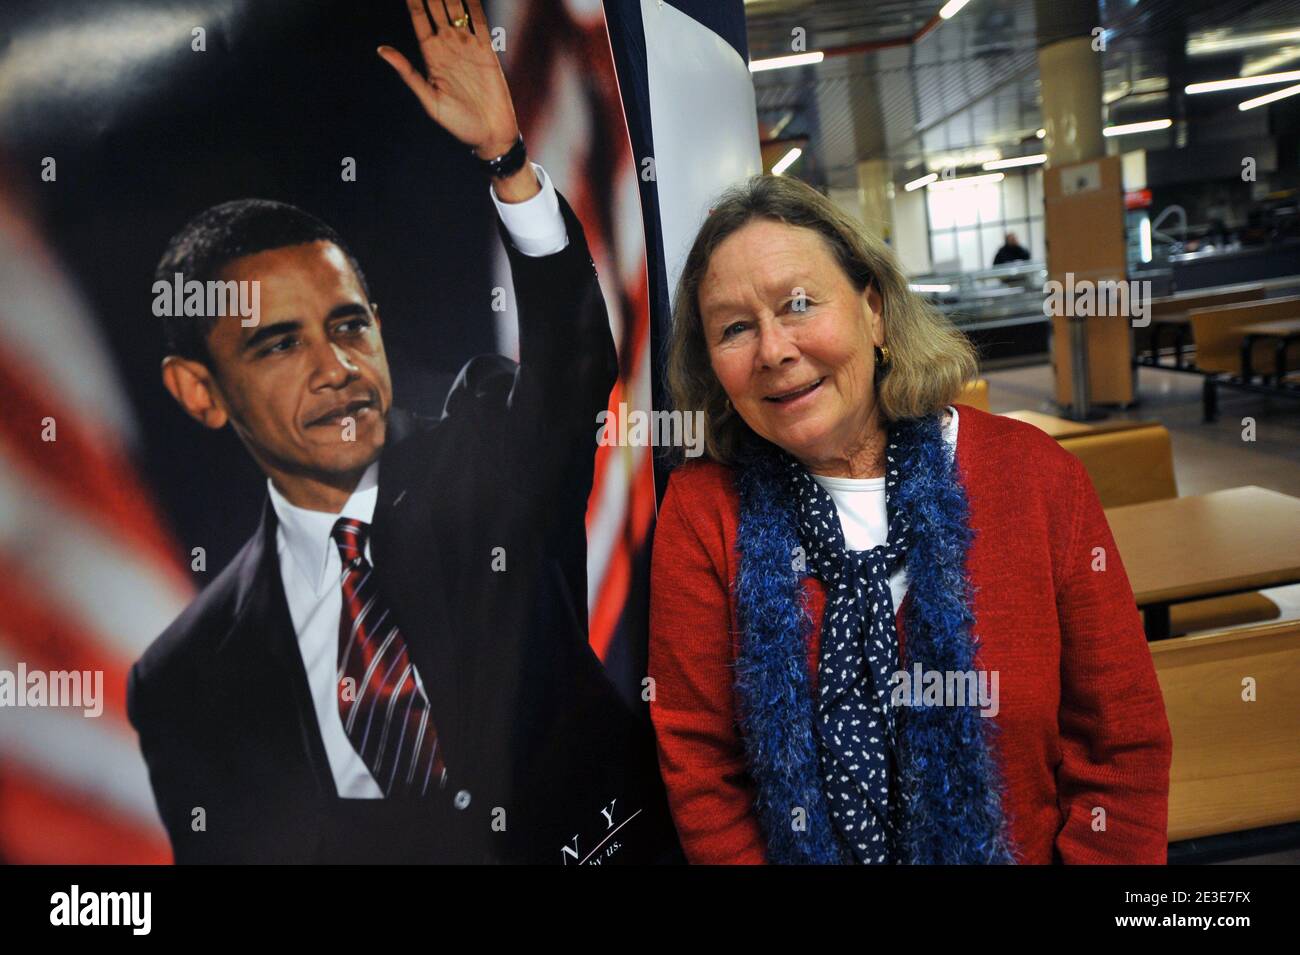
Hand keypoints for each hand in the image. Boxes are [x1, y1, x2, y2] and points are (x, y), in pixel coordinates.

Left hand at [378, 0, 520, 160]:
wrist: (491, 135)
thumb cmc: (459, 124)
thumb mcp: (429, 100)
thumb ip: (408, 73)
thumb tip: (382, 49)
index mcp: (431, 56)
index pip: (420, 19)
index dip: (414, 1)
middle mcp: (448, 47)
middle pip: (438, 8)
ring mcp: (468, 46)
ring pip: (458, 10)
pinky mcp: (487, 51)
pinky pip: (480, 21)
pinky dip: (474, 4)